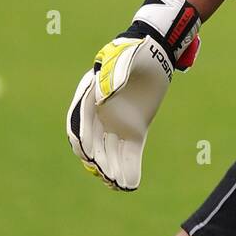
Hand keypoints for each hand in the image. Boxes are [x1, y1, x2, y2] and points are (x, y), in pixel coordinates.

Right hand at [66, 0, 200, 190]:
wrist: (155, 52)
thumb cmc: (136, 50)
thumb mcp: (126, 57)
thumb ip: (113, 74)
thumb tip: (100, 96)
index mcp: (90, 97)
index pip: (80, 123)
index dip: (83, 140)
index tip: (89, 156)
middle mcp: (99, 116)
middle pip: (94, 143)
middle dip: (99, 161)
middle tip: (108, 176)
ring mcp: (116, 125)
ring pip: (111, 153)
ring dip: (113, 169)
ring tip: (118, 184)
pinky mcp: (135, 131)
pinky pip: (130, 154)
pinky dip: (130, 169)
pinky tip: (131, 185)